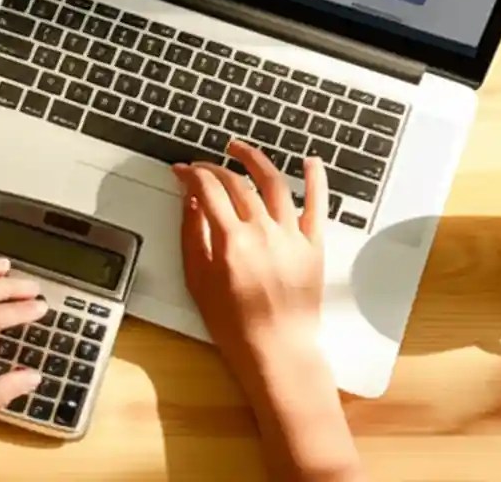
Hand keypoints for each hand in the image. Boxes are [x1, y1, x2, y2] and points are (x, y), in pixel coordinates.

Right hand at [172, 140, 328, 377]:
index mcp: (231, 240)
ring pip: (274, 182)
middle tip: (204, 166)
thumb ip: (193, 234)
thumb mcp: (198, 279)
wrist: (277, 349)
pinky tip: (310, 161)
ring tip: (241, 149)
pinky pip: (317, 203)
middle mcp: (263, 231)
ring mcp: (291, 235)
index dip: (192, 173)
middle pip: (237, 183)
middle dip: (215, 168)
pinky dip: (315, 179)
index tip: (183, 171)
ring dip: (256, 159)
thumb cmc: (235, 323)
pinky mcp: (314, 244)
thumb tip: (191, 200)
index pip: (208, 189)